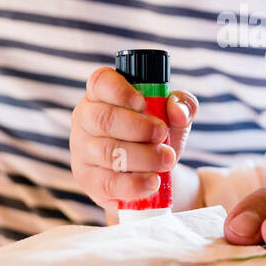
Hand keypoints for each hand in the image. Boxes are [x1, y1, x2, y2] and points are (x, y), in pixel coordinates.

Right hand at [70, 66, 196, 211]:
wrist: (151, 171)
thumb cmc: (155, 135)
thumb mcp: (173, 116)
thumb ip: (182, 105)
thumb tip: (177, 111)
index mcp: (102, 94)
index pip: (100, 82)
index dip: (120, 90)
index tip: (142, 102)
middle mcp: (85, 118)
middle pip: (103, 119)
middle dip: (138, 128)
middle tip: (162, 134)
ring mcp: (82, 150)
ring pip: (107, 152)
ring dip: (142, 157)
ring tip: (166, 160)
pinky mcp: (87, 179)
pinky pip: (107, 182)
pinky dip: (133, 184)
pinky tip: (153, 182)